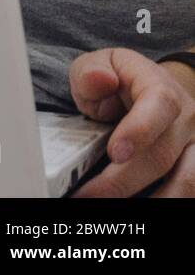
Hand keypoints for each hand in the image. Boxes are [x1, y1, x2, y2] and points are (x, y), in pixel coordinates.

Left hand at [69, 48, 194, 196]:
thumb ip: (91, 72)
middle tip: (89, 195)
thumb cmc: (121, 79)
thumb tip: (98, 80)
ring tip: (113, 210)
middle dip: (124, 180)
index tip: (114, 153)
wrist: (155, 87)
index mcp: (161, 89)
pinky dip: (166, 202)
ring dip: (153, 201)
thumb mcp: (100, 64)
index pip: (158, 107)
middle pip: (163, 155)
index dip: (139, 131)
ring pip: (187, 182)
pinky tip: (138, 207)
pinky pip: (188, 190)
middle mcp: (186, 120)